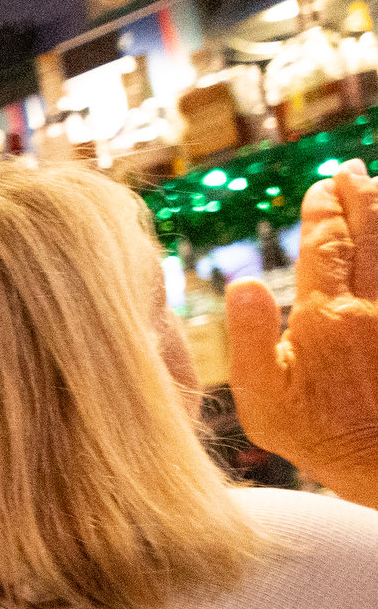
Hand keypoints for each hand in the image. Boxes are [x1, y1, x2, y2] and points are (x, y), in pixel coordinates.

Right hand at [231, 163, 377, 506]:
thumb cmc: (318, 438)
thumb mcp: (263, 398)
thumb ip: (250, 338)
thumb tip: (243, 284)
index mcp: (326, 316)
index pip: (325, 244)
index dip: (322, 210)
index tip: (321, 188)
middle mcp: (371, 306)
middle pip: (369, 231)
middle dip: (360, 194)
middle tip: (351, 170)